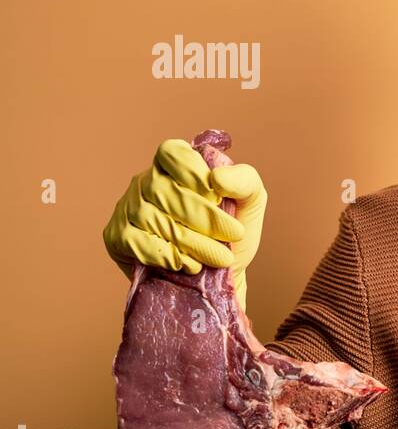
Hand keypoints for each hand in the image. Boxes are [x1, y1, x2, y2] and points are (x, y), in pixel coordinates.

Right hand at [103, 139, 266, 309]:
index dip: (192, 172)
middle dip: (204, 216)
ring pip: (152, 219)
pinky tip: (189, 264)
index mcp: (174, 165)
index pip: (171, 152)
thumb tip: (217, 178)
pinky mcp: (117, 236)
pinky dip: (166, 255)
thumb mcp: (250, 202)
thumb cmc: (232, 232)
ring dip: (192, 241)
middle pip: (163, 190)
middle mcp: (146, 181)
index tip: (218, 196)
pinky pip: (135, 241)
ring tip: (219, 257)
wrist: (220, 276)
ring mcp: (128, 208)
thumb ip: (245, 181)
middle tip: (233, 235)